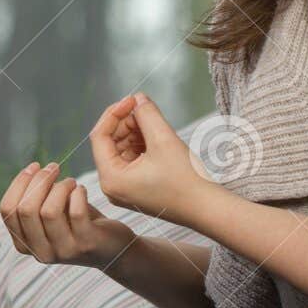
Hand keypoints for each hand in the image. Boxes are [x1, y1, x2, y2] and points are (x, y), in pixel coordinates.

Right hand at [0, 162, 133, 270]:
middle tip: (53, 167)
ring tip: (70, 181)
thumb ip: (36, 200)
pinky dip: (77, 194)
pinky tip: (81, 190)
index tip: (34, 166)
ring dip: (60, 187)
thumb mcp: (51, 215)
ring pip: (48, 212)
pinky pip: (75, 212)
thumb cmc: (78, 224)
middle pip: (26, 210)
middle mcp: (40, 252)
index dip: (19, 183)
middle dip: (39, 181)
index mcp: (24, 245)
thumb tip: (32, 172)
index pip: (8, 211)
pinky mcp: (86, 245)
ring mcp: (63, 251)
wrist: (113, 249)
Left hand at [88, 92, 207, 219]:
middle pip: (109, 142)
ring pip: (121, 149)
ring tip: (154, 121)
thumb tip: (138, 97)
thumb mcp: (163, 140)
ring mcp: (124, 189)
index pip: (99, 136)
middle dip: (126, 122)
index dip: (114, 113)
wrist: (208, 209)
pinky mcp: (137, 188)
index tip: (133, 99)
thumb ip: (147, 114)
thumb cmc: (186, 180)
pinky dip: (141, 144)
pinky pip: (132, 159)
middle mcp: (112, 186)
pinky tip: (156, 135)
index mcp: (111, 178)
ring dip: (134, 131)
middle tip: (145, 108)